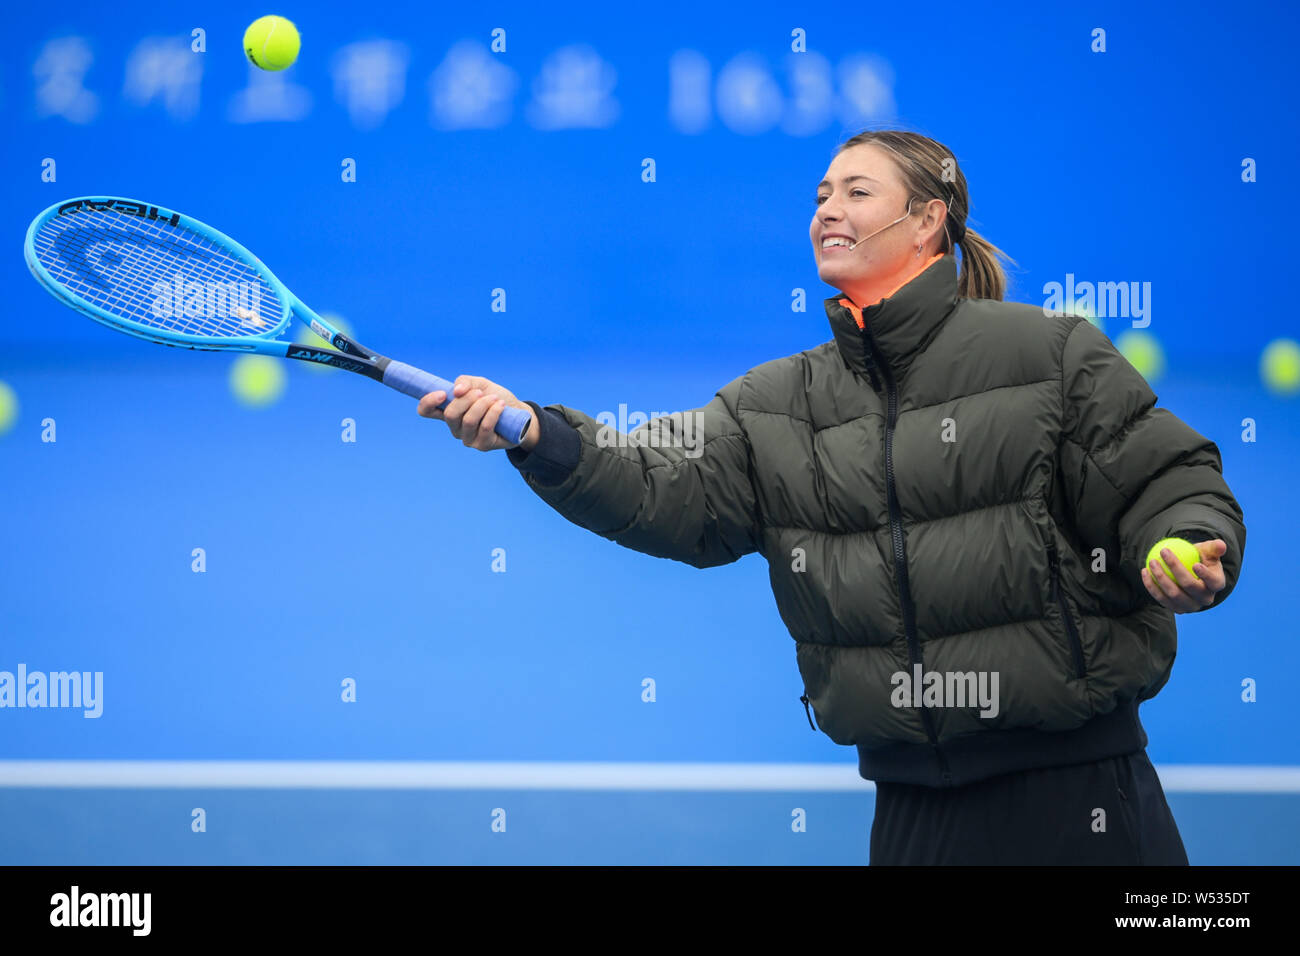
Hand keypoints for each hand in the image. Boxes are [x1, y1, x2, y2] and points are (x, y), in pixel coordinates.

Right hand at [416, 374, 539, 451]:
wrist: (518, 413)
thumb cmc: (495, 398)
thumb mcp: (480, 384)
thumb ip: (466, 382)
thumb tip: (457, 391)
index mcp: (449, 411)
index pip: (426, 411)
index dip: (428, 402)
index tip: (442, 393)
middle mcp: (455, 427)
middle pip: (450, 414)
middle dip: (466, 400)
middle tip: (480, 393)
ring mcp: (468, 438)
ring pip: (468, 421)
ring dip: (482, 405)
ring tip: (495, 398)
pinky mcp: (482, 445)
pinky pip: (485, 427)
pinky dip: (493, 413)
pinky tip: (500, 405)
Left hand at [1141, 539, 1227, 612]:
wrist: (1191, 574)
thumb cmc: (1201, 559)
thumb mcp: (1209, 552)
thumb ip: (1214, 548)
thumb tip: (1221, 544)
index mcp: (1217, 585)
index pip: (1213, 582)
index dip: (1205, 575)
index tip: (1195, 564)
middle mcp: (1206, 598)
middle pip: (1189, 586)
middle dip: (1175, 569)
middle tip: (1163, 552)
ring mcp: (1191, 606)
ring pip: (1173, 594)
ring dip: (1160, 578)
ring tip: (1151, 562)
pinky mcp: (1177, 609)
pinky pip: (1161, 599)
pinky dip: (1151, 586)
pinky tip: (1144, 572)